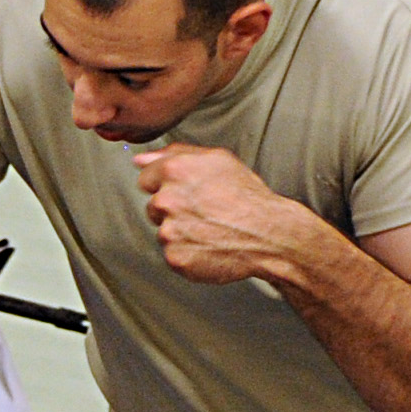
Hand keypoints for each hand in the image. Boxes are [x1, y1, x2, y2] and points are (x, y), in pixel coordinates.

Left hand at [135, 146, 322, 285]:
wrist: (268, 234)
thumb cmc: (247, 197)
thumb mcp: (218, 160)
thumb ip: (175, 154)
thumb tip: (141, 160)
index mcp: (175, 171)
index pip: (145, 179)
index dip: (166, 185)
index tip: (185, 193)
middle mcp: (167, 200)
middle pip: (153, 206)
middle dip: (172, 209)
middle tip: (203, 212)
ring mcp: (169, 231)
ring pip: (162, 231)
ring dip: (179, 232)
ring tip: (209, 230)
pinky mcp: (175, 257)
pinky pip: (172, 254)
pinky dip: (187, 253)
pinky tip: (207, 245)